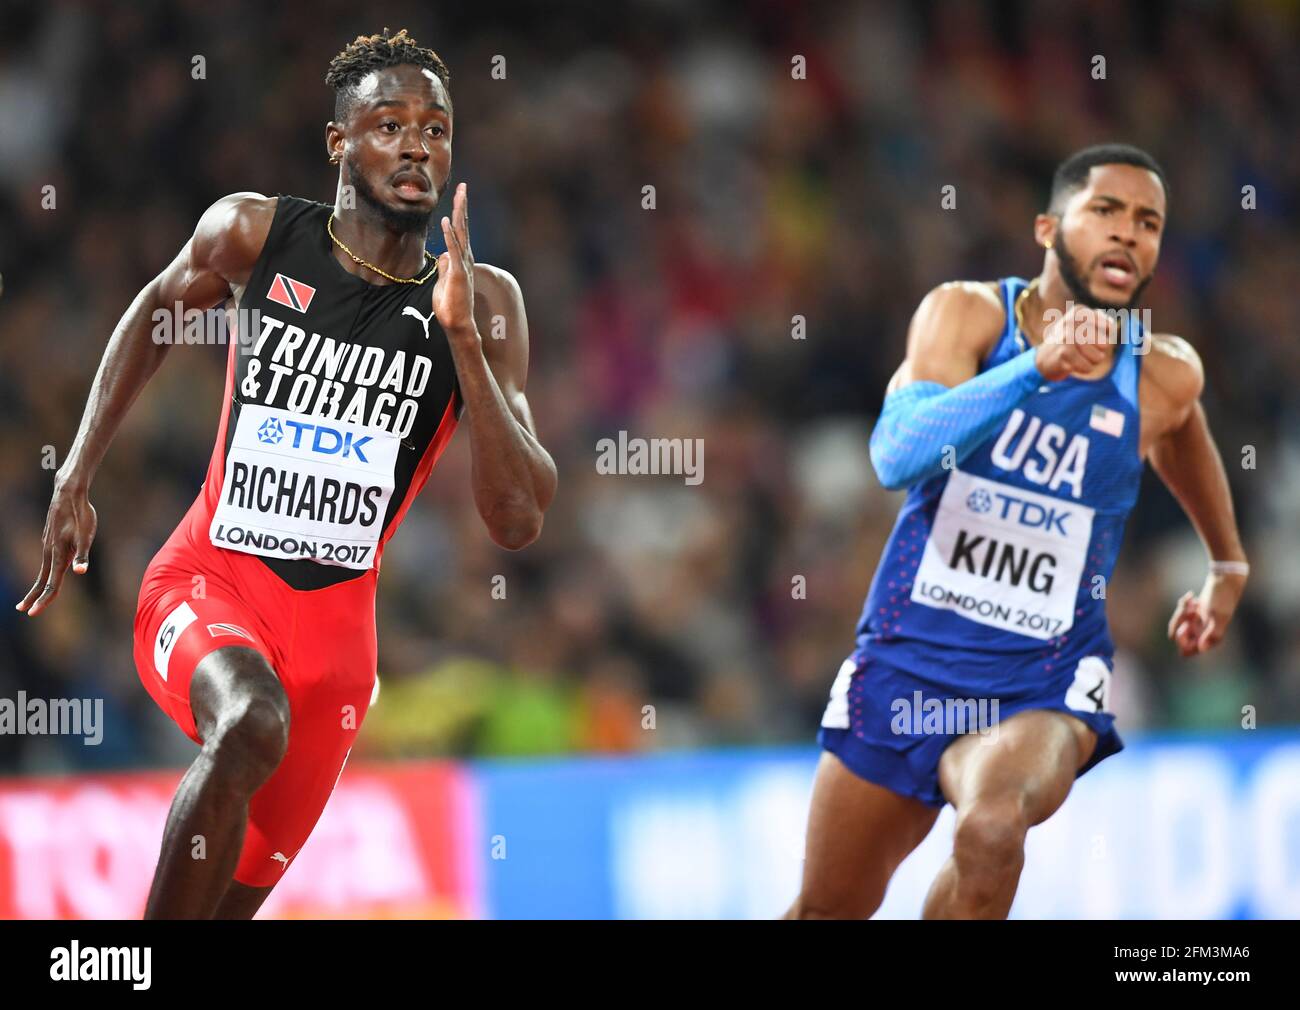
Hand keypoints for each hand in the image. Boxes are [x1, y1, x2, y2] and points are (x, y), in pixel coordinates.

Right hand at [17, 475, 97, 617]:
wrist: (69, 493)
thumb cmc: (81, 514)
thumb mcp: (86, 535)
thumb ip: (83, 555)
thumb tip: (80, 572)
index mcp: (59, 554)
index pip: (52, 583)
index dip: (45, 599)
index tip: (34, 613)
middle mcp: (50, 551)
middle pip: (43, 579)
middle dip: (34, 596)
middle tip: (24, 610)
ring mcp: (48, 545)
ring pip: (44, 570)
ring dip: (38, 585)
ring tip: (32, 597)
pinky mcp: (50, 539)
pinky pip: (48, 560)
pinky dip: (45, 572)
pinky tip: (48, 574)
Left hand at [433, 182, 475, 341]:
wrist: (457, 324)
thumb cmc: (451, 306)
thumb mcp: (443, 282)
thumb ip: (444, 267)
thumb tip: (442, 254)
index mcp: (462, 260)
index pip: (460, 232)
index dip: (459, 214)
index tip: (459, 196)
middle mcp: (466, 259)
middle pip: (464, 227)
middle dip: (462, 206)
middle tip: (463, 186)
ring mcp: (464, 266)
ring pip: (461, 234)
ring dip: (459, 213)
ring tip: (459, 195)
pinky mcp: (459, 274)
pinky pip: (454, 250)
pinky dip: (451, 235)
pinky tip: (448, 220)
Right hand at [1035, 304, 1115, 381]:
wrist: (1045, 357)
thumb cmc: (1071, 341)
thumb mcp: (1086, 326)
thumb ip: (1105, 323)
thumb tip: (1110, 325)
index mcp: (1079, 311)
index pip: (1109, 328)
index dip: (1105, 338)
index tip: (1091, 338)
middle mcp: (1072, 321)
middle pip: (1105, 344)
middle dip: (1099, 352)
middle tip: (1084, 351)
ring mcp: (1067, 336)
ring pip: (1098, 357)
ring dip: (1092, 362)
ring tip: (1080, 358)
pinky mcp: (1064, 353)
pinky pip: (1087, 367)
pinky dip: (1085, 369)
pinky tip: (1074, 365)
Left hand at [1167, 571, 1245, 656]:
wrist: (1223, 581)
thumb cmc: (1222, 598)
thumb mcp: (1218, 616)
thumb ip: (1213, 634)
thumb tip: (1202, 649)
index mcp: (1209, 638)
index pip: (1186, 650)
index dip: (1181, 640)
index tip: (1186, 625)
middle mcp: (1202, 634)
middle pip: (1178, 636)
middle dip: (1179, 620)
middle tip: (1189, 608)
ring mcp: (1197, 625)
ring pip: (1177, 624)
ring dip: (1181, 610)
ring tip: (1191, 599)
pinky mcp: (1193, 615)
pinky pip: (1180, 614)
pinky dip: (1184, 605)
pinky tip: (1191, 596)